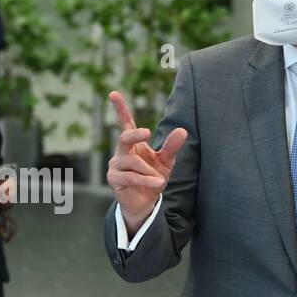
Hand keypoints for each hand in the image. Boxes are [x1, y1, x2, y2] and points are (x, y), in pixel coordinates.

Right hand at [106, 91, 185, 235]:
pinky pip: (130, 177)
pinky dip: (145, 180)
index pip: (125, 123)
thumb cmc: (153, 178)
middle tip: (147, 132)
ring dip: (148, 171)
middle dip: (134, 134)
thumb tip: (182, 130)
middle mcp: (121, 153)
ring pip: (131, 162)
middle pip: (124, 137)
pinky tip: (157, 183)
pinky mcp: (114, 180)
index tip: (113, 93)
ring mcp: (115, 166)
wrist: (146, 203)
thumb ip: (172, 147)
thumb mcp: (166, 162)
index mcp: (133, 144)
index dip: (120, 108)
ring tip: (159, 180)